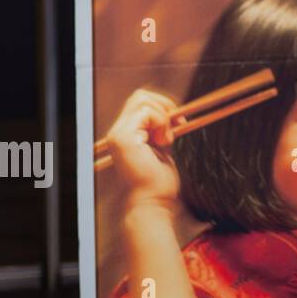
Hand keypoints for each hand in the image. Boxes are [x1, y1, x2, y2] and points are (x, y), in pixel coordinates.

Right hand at [105, 87, 183, 213]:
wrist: (153, 201)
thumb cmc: (159, 181)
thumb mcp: (161, 147)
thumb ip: (160, 129)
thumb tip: (174, 111)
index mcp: (125, 134)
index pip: (140, 102)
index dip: (163, 106)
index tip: (179, 123)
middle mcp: (117, 132)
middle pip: (140, 96)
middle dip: (164, 105)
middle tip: (177, 125)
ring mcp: (118, 134)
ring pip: (144, 101)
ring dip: (163, 117)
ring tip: (167, 139)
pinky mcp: (124, 138)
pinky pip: (148, 112)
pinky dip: (162, 122)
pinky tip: (164, 142)